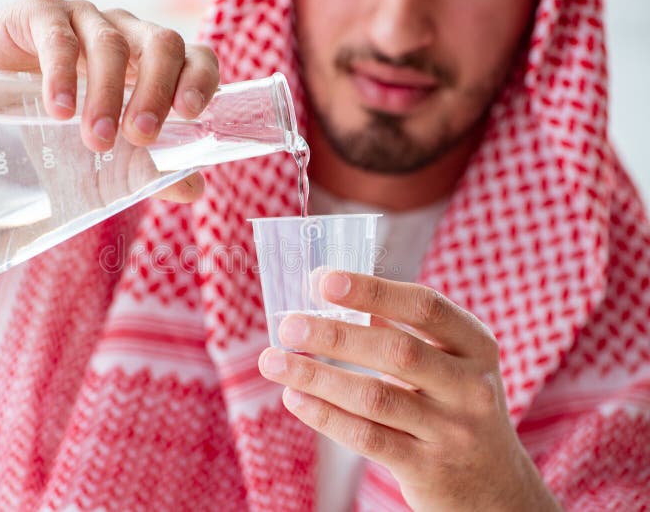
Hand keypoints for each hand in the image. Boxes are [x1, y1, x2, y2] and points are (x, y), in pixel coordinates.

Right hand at [0, 0, 217, 202]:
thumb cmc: (48, 128)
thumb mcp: (102, 155)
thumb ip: (148, 169)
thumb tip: (192, 188)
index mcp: (150, 63)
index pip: (194, 56)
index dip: (200, 79)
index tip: (189, 114)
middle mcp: (125, 34)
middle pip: (161, 46)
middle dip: (156, 92)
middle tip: (141, 135)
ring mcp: (83, 20)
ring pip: (111, 45)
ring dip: (108, 94)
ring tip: (97, 139)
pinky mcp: (39, 14)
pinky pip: (59, 36)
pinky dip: (62, 74)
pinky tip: (59, 110)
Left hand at [258, 271, 561, 511]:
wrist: (494, 487)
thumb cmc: (455, 406)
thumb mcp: (449, 364)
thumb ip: (401, 331)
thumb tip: (328, 294)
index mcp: (476, 346)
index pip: (425, 307)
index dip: (372, 290)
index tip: (323, 279)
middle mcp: (471, 386)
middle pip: (397, 351)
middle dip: (334, 336)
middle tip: (288, 326)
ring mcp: (452, 430)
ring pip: (374, 397)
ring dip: (316, 376)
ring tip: (273, 361)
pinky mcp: (427, 468)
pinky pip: (367, 438)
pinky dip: (324, 416)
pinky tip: (294, 398)